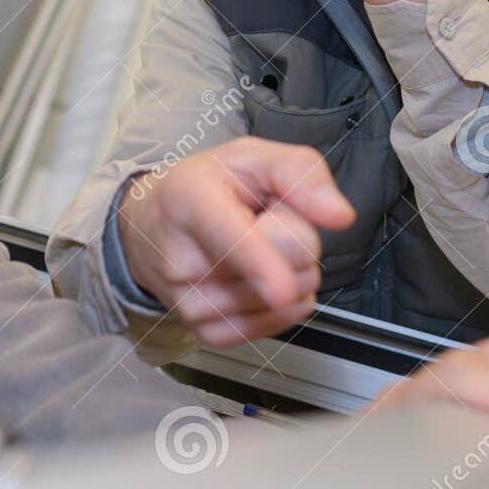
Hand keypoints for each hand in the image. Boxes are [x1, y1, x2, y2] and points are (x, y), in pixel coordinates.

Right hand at [118, 137, 354, 344]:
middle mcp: (182, 260)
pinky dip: (279, 304)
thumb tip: (339, 215)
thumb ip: (299, 172)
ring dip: (286, 272)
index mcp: (190, 201)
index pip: (231, 239)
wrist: (148, 224)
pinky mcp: (204, 332)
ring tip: (249, 247)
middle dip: (294, 241)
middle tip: (258, 221)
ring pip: (286, 301)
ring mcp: (190, 303)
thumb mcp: (250, 156)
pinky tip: (254, 277)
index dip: (260, 263)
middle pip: (286, 269)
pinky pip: (274, 326)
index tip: (281, 289)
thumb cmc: (205, 186)